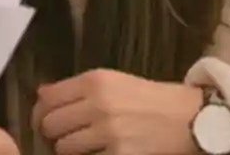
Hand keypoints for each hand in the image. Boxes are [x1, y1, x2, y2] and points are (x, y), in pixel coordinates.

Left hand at [33, 69, 203, 154]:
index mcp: (96, 81)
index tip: (42, 120)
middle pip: (51, 124)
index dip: (39, 112)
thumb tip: (41, 93)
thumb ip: (76, 88)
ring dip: (69, 150)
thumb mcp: (114, 81)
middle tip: (64, 136)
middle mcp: (99, 104)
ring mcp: (109, 132)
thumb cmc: (150, 99)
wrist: (190, 119)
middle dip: (53, 133)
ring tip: (84, 146)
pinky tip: (99, 153)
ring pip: (63, 148)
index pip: (47, 98)